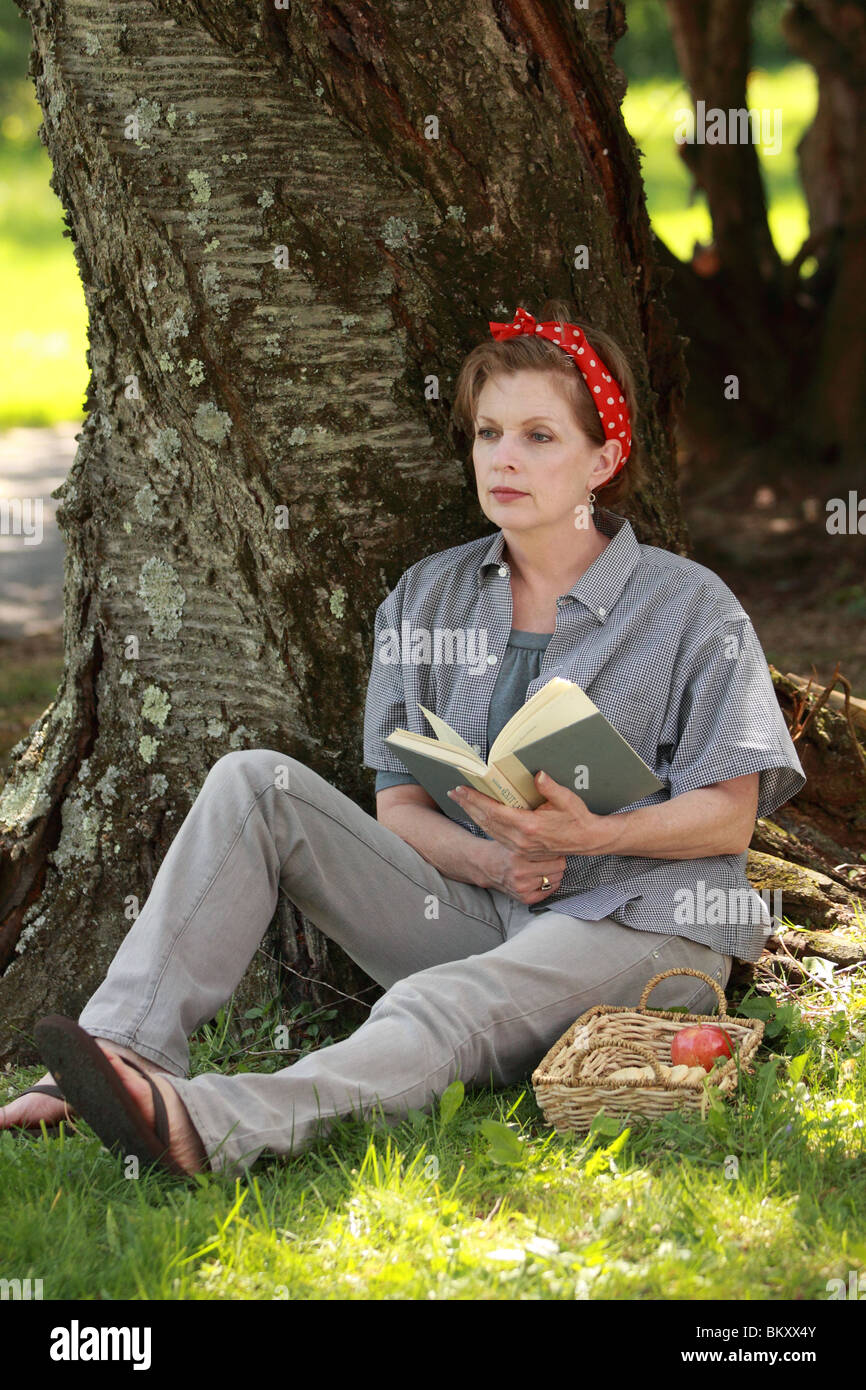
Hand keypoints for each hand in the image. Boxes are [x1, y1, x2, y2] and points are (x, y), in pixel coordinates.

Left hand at [447, 770, 603, 855]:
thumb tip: (538, 775)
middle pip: (486, 821)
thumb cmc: (578, 819)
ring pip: (489, 830)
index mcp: (529, 826)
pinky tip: (478, 816)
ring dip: (473, 815)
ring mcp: (520, 847)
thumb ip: (551, 788)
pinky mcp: (521, 849)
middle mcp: (521, 839)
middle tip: (454, 792)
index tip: (463, 789)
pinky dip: (484, 824)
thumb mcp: (568, 800)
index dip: (476, 800)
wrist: (587, 841)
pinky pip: (496, 836)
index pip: (494, 811)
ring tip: (461, 801)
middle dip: (468, 805)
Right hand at [481, 841, 567, 905]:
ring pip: (557, 878)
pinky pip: (550, 890)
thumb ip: (534, 840)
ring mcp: (522, 887)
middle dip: (558, 860)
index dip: (556, 847)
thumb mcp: (516, 839)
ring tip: (545, 865)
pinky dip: (551, 883)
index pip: (553, 853)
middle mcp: (520, 872)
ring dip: (555, 871)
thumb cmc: (504, 850)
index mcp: (518, 855)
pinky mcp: (525, 898)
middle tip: (552, 856)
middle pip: (558, 866)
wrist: (486, 867)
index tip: (554, 845)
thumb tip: (560, 839)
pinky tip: (543, 876)